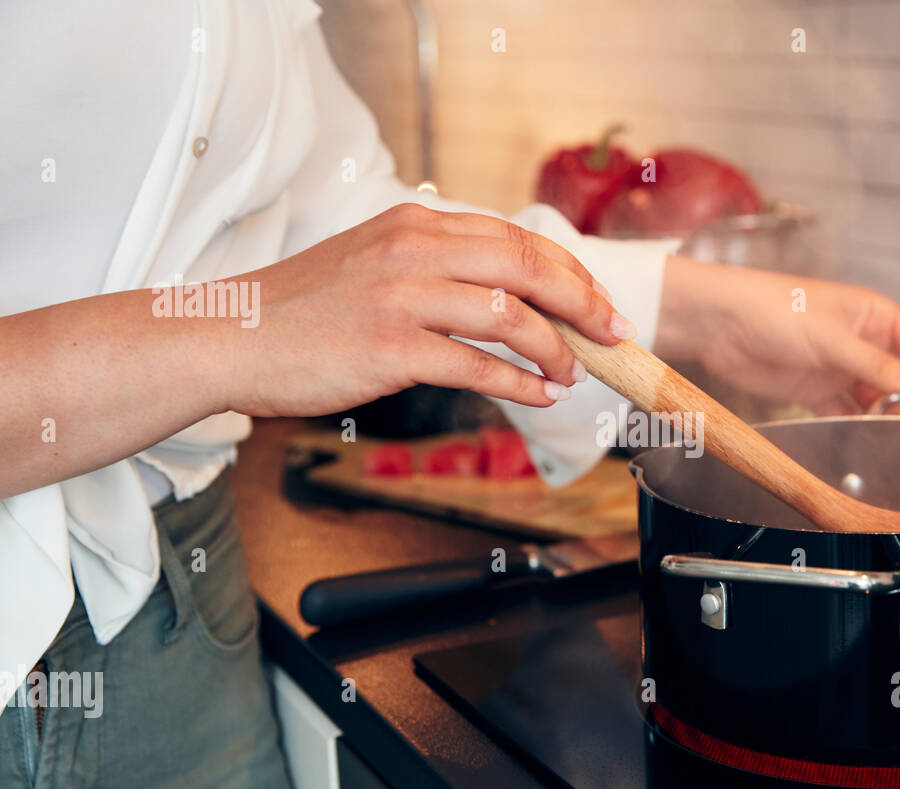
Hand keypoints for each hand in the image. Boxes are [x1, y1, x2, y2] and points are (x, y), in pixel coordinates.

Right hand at [222, 203, 634, 417]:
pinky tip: (539, 395)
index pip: (516, 238)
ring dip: (556, 349)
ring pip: (511, 316)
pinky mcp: (390, 348)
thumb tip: (506, 296)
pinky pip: (478, 366)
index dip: (570, 271)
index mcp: (414, 225)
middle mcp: (413, 251)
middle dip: (584, 302)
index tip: (599, 300)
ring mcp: (402, 298)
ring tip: (573, 373)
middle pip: (527, 266)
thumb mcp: (373, 262)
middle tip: (613, 333)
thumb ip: (435, 266)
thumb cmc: (303, 310)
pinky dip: (520, 383)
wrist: (230, 336)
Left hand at [654, 256, 899, 414]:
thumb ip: (879, 366)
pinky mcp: (815, 390)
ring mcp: (840, 367)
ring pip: (879, 399)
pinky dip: (859, 426)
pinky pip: (848, 412)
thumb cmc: (772, 307)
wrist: (716, 323)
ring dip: (892, 418)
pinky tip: (869, 441)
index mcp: (875, 315)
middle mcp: (862, 341)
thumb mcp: (832, 337)